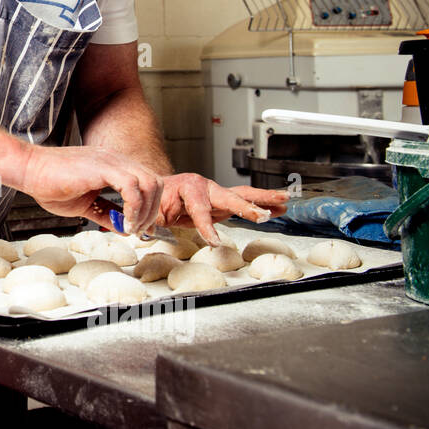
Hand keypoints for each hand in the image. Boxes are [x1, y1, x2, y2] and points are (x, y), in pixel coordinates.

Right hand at [19, 145, 163, 233]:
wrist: (29, 170)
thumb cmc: (49, 184)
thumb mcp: (85, 205)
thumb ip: (106, 214)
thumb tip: (124, 228)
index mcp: (113, 166)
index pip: (147, 182)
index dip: (150, 206)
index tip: (142, 227)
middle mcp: (116, 160)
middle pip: (156, 182)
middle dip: (153, 210)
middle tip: (139, 230)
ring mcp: (111, 161)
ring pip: (150, 183)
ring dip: (146, 210)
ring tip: (132, 227)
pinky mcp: (103, 167)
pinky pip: (133, 187)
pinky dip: (135, 207)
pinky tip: (124, 221)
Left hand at [157, 173, 290, 244]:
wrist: (159, 189)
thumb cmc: (155, 201)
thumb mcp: (150, 213)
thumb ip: (152, 222)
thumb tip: (144, 233)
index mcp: (186, 187)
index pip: (199, 208)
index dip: (206, 225)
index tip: (214, 241)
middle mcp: (204, 186)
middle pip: (227, 196)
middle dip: (244, 206)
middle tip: (260, 216)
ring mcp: (216, 193)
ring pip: (242, 195)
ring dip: (264, 199)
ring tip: (284, 201)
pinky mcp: (223, 201)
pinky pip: (244, 202)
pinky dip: (263, 204)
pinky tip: (279, 207)